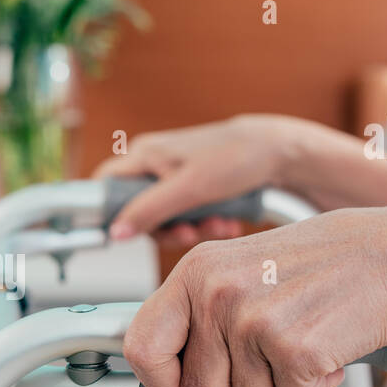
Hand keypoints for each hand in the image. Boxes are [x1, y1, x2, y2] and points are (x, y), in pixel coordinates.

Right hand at [93, 114, 341, 245]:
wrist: (282, 153)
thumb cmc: (236, 157)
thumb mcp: (188, 190)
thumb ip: (148, 212)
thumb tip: (114, 233)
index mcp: (144, 154)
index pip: (105, 185)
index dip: (109, 211)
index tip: (126, 233)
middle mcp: (155, 164)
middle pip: (138, 210)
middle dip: (167, 229)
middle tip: (189, 233)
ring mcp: (175, 176)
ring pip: (167, 217)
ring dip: (192, 229)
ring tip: (219, 226)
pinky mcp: (196, 187)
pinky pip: (188, 215)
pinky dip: (206, 223)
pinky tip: (226, 223)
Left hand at [122, 208, 386, 386]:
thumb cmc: (316, 267)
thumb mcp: (237, 271)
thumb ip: (193, 313)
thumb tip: (149, 367)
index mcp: (194, 271)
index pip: (140, 348)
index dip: (159, 377)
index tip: (178, 379)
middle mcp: (216, 294)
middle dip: (234, 386)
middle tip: (271, 348)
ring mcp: (254, 321)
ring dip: (277, 382)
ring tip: (303, 333)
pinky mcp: (295, 348)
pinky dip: (313, 382)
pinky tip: (328, 343)